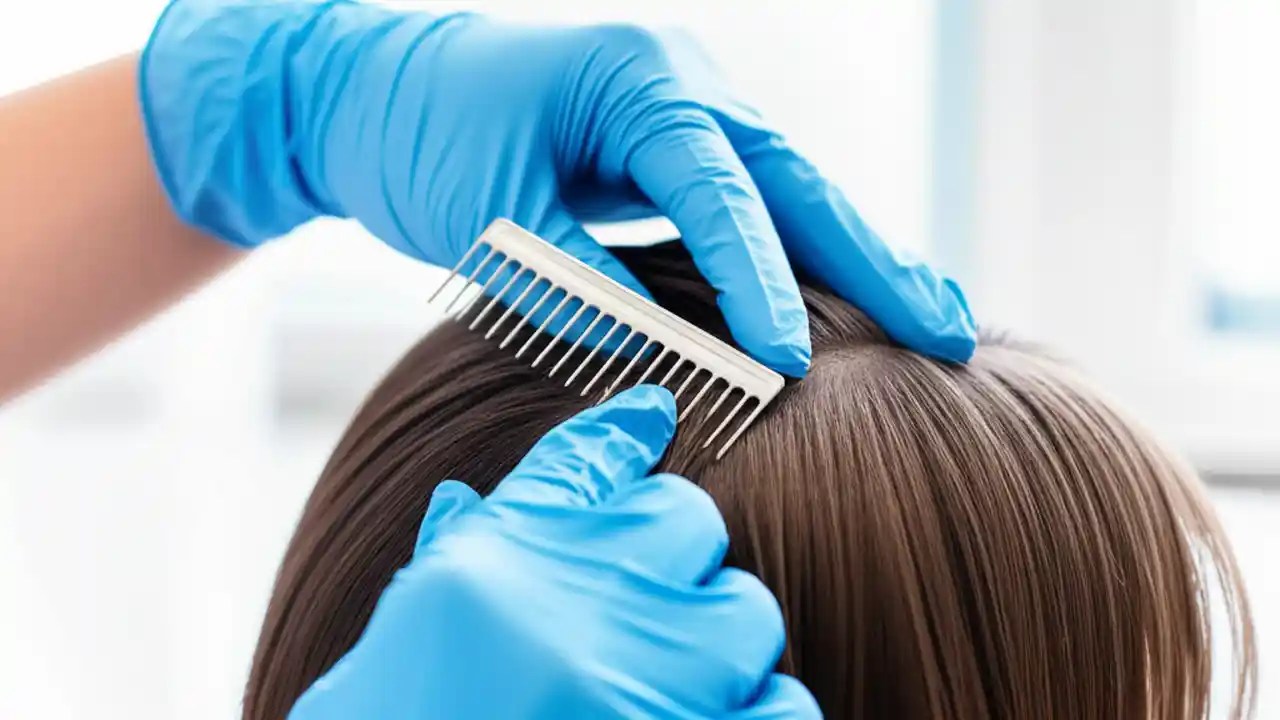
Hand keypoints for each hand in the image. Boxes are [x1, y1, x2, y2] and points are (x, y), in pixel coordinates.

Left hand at [142, 1, 975, 373]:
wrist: (372, 93)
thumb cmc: (420, 137)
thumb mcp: (491, 214)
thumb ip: (578, 281)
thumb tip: (658, 360)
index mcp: (643, 79)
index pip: (722, 189)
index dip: (760, 279)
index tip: (793, 361)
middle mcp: (685, 88)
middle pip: (799, 182)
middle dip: (875, 260)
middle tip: (950, 331)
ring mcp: (686, 117)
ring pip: (790, 197)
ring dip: (856, 262)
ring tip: (934, 323)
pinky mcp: (671, 155)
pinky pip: (752, 210)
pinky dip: (798, 259)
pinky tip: (844, 304)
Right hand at [285, 386, 819, 718]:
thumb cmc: (401, 716)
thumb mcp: (409, 633)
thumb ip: (448, 559)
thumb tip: (460, 499)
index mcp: (495, 569)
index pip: (584, 457)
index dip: (627, 429)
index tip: (651, 416)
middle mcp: (577, 612)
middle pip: (688, 522)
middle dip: (677, 561)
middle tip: (648, 608)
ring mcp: (645, 686)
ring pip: (745, 614)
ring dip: (722, 643)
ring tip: (678, 678)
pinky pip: (783, 707)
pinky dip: (760, 712)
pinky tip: (713, 719)